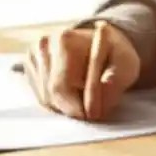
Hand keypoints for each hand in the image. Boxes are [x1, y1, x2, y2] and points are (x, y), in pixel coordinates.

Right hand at [24, 22, 140, 120]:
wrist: (102, 41)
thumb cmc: (115, 54)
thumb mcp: (126, 64)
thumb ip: (116, 77)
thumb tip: (103, 88)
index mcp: (65, 40)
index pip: (63, 86)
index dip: (77, 108)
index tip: (92, 116)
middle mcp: (44, 45)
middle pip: (51, 94)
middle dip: (72, 108)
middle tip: (91, 111)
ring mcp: (34, 55)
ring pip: (45, 98)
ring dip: (65, 106)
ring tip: (84, 96)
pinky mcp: (30, 66)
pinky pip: (40, 96)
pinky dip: (57, 102)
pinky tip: (72, 93)